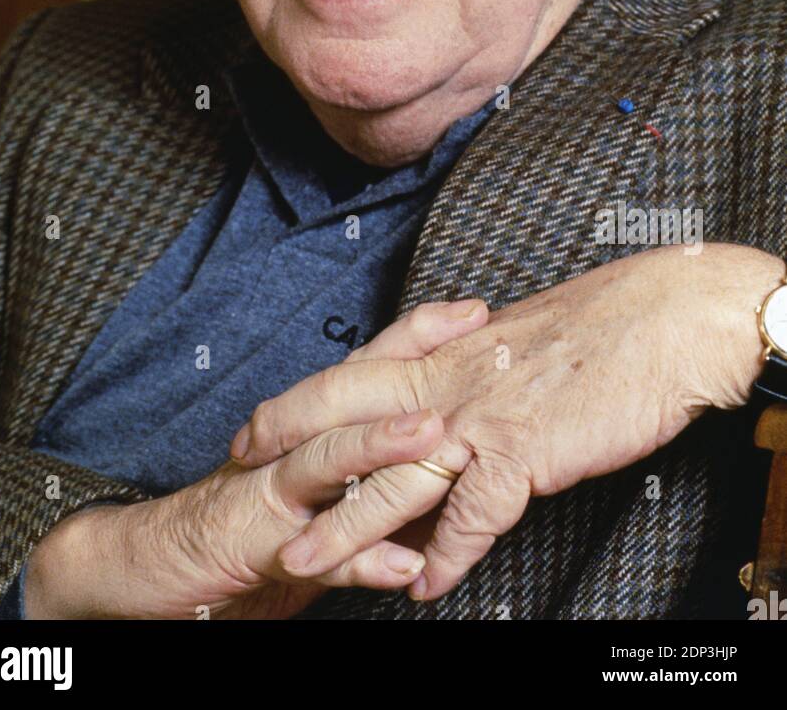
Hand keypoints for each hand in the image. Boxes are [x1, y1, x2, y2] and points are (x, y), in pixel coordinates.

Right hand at [25, 299, 486, 618]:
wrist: (155, 559)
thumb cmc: (249, 518)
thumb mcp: (318, 487)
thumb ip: (371, 470)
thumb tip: (444, 452)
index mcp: (311, 424)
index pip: (371, 366)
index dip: (420, 335)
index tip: (476, 311)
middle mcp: (293, 444)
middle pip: (354, 392)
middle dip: (412, 368)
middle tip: (469, 348)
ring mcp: (273, 491)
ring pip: (330, 458)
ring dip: (380, 445)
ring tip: (430, 436)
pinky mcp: (258, 547)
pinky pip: (318, 556)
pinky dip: (361, 563)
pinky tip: (404, 569)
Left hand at [229, 243, 784, 601]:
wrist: (664, 318)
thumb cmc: (603, 324)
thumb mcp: (522, 341)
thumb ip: (478, 368)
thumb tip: (457, 394)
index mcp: (452, 350)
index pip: (359, 371)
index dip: (304, 396)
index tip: (260, 419)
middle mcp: (453, 380)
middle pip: (350, 412)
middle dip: (290, 443)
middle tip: (241, 471)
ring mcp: (484, 416)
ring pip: (393, 478)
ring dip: (343, 529)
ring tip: (300, 564)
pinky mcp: (525, 452)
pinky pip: (474, 515)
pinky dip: (446, 555)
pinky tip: (425, 588)